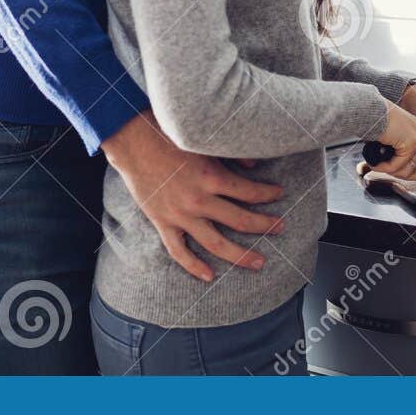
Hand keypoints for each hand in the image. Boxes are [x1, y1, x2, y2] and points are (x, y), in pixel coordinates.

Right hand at [102, 112, 284, 280]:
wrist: (134, 143)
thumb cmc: (170, 138)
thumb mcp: (204, 143)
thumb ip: (232, 156)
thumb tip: (255, 167)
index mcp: (212, 177)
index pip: (249, 192)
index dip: (268, 194)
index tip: (280, 194)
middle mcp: (199, 200)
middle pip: (240, 220)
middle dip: (264, 225)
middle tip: (282, 228)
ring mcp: (181, 215)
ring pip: (216, 243)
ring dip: (240, 255)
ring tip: (259, 262)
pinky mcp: (163, 223)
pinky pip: (180, 251)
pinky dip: (194, 266)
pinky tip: (210, 276)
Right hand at [372, 101, 415, 180]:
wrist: (370, 110)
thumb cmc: (380, 124)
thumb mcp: (403, 138)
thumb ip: (412, 153)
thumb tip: (415, 174)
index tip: (415, 168)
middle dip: (404, 175)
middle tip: (390, 167)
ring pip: (410, 174)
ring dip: (393, 172)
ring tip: (382, 164)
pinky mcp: (412, 143)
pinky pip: (398, 167)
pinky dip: (384, 168)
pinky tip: (377, 162)